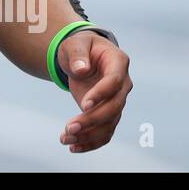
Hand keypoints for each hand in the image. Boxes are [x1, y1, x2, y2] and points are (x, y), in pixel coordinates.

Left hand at [57, 31, 132, 152]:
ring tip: (66, 139)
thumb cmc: (80, 47)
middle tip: (70, 127)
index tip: (83, 104)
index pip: (114, 82)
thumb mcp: (75, 43)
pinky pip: (104, 131)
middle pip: (113, 107)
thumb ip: (78, 54)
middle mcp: (122, 84)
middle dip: (92, 120)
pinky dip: (91, 142)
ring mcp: (117, 100)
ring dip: (89, 135)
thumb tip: (81, 70)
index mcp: (118, 62)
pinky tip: (74, 146)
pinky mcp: (108, 113)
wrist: (82, 57)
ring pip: (109, 123)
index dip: (101, 94)